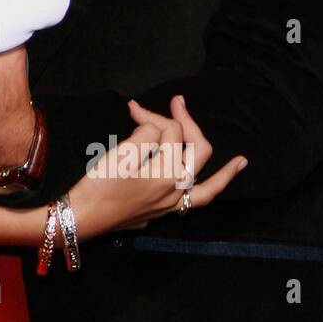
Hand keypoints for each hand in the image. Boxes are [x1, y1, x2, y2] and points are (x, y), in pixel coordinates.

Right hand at [67, 95, 246, 240]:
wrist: (81, 219)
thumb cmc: (97, 187)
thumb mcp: (119, 153)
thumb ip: (146, 134)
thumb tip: (156, 125)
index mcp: (166, 174)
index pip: (169, 132)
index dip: (152, 115)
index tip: (133, 108)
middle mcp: (176, 190)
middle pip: (195, 150)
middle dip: (186, 123)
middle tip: (176, 102)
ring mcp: (171, 204)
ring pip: (207, 185)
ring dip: (224, 173)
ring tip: (242, 161)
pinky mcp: (162, 212)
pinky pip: (196, 200)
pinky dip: (210, 190)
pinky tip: (213, 185)